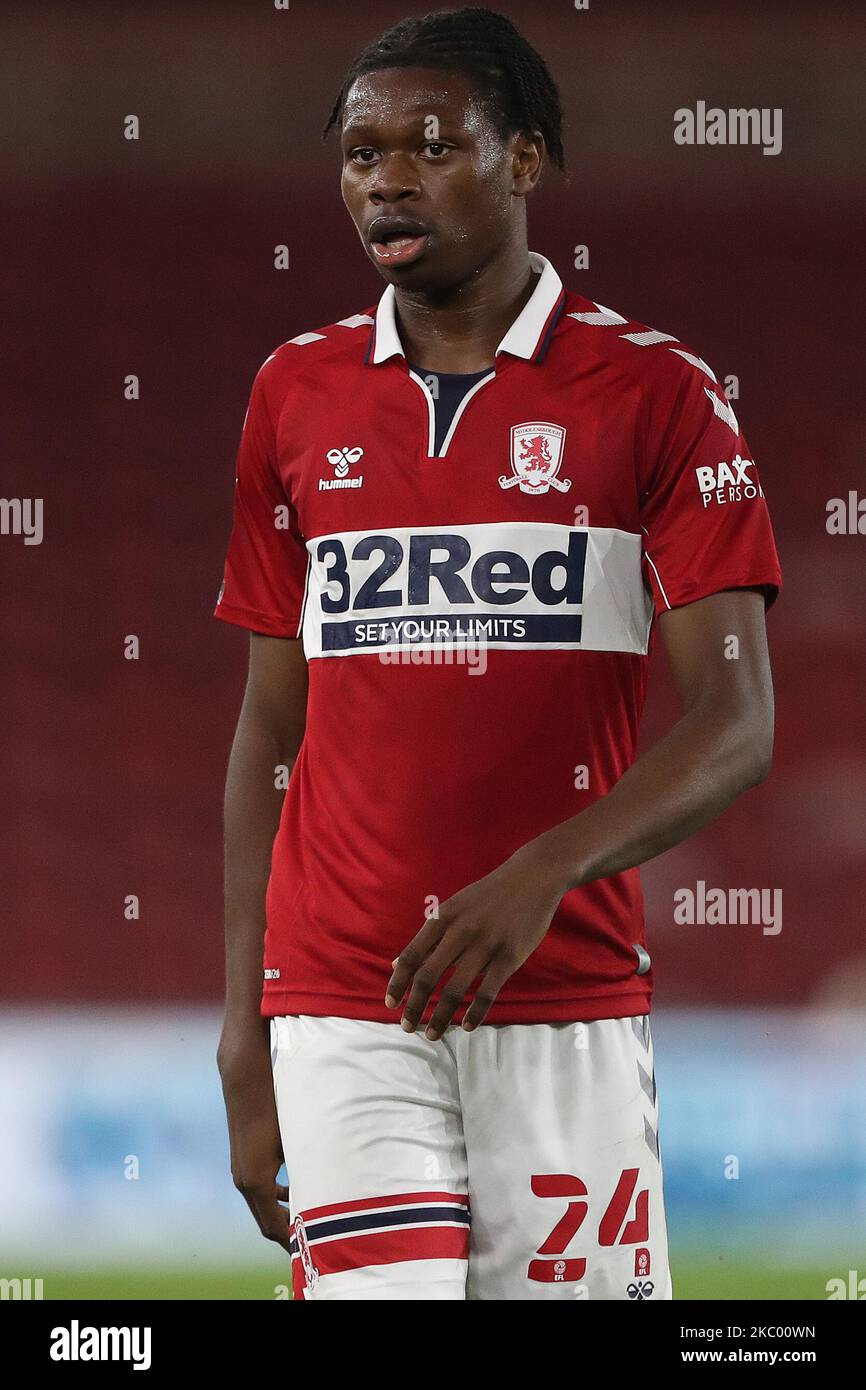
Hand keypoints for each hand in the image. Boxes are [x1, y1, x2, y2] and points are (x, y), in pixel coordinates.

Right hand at [217, 1020, 292, 1253]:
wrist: (247, 1076)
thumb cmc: (276, 1103)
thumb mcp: (296, 1140)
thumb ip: (307, 1169)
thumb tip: (327, 1193)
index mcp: (256, 1181)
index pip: (273, 1227)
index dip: (292, 1241)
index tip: (313, 1251)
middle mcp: (244, 1181)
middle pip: (265, 1222)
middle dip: (287, 1234)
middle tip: (313, 1244)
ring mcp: (240, 1170)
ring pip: (261, 1206)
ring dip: (280, 1215)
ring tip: (306, 1222)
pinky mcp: (242, 1159)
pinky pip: (259, 1189)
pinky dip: (274, 1198)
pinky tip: (293, 1192)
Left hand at [385, 844, 564, 1039]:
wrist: (532, 878)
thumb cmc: (487, 896)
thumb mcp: (453, 908)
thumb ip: (428, 938)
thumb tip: (398, 964)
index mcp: (443, 918)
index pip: (412, 956)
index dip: (398, 983)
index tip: (390, 1005)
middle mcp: (460, 932)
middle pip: (428, 976)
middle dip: (414, 1006)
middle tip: (408, 1027)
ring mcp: (486, 945)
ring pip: (456, 989)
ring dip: (440, 1017)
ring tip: (432, 1033)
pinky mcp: (509, 957)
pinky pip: (487, 992)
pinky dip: (474, 1013)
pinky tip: (465, 1026)